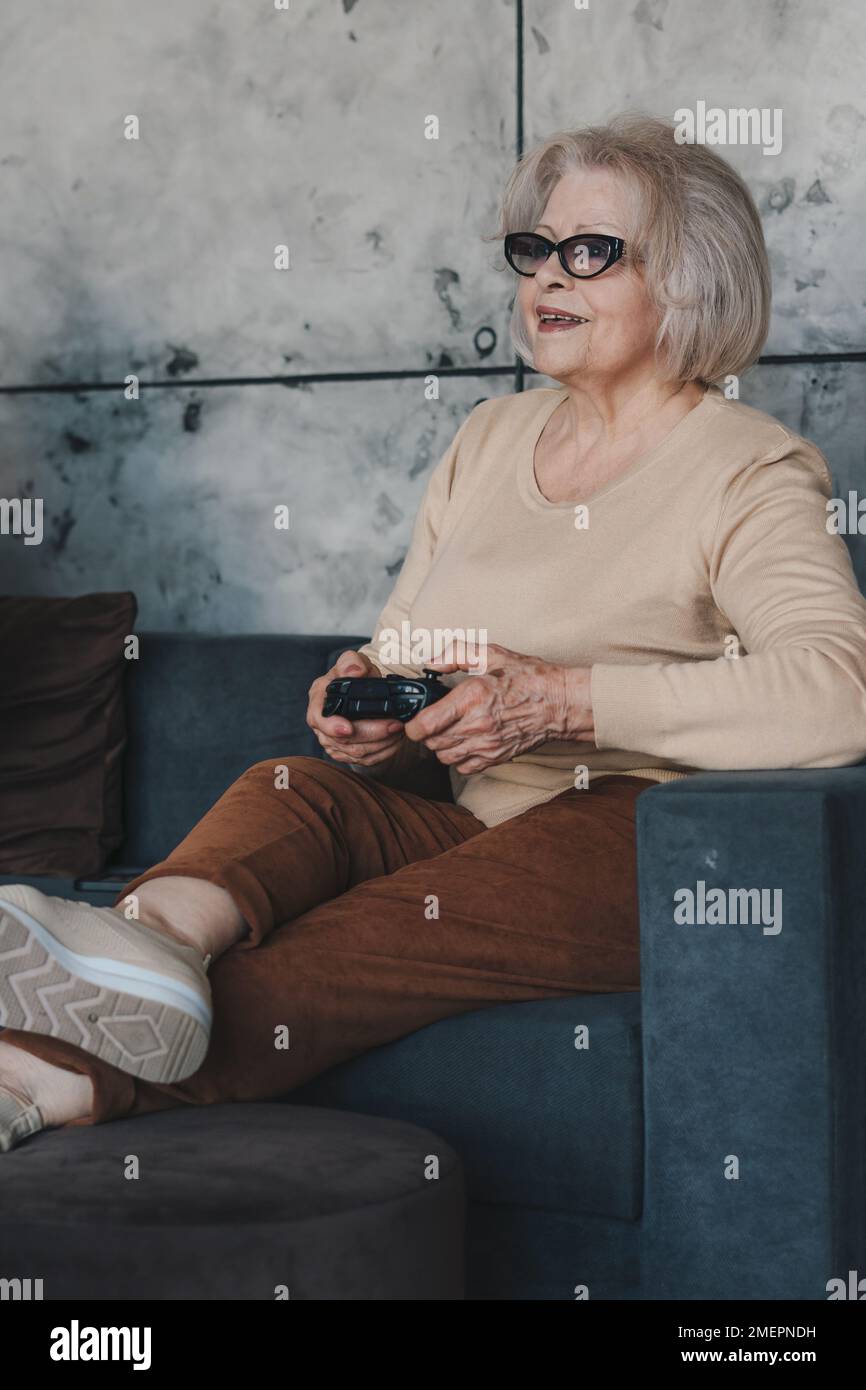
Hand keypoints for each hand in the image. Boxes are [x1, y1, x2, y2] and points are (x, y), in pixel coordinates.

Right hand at [306, 650, 404, 766]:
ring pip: (358, 753)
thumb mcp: (352, 661)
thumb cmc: (353, 676)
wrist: (360, 690)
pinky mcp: (348, 754)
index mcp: (318, 701)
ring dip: (382, 744)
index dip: (333, 726)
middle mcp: (322, 726)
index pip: (320, 719)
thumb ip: (351, 662)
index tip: (349, 728)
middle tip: (395, 725)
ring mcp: (334, 743)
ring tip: (400, 730)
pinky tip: (395, 740)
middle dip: (373, 734)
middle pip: (345, 740)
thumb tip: (355, 671)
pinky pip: (366, 760)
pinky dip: (384, 752)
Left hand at [404, 641, 594, 774]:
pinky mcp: (496, 757)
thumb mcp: (492, 654)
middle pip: (431, 743)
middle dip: (426, 733)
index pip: (426, 725)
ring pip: (444, 757)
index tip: (416, 717)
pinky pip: (463, 768)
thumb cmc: (529, 678)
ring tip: (449, 730)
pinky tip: (465, 742)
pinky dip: (458, 758)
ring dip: (441, 746)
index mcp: (472, 697)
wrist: (560, 703)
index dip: (413, 724)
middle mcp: (477, 725)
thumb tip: (432, 663)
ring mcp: (487, 745)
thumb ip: (456, 654)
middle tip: (434, 719)